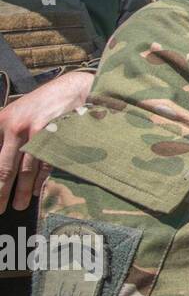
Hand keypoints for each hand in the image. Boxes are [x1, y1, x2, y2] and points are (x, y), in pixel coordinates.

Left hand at [0, 70, 92, 214]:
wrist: (75, 89)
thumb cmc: (44, 103)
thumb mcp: (17, 112)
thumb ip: (5, 134)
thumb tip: (2, 162)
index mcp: (2, 121)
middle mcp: (15, 128)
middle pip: (3, 167)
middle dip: (0, 191)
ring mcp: (36, 134)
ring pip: (25, 170)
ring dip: (22, 191)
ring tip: (19, 206)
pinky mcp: (56, 139)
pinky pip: (46, 165)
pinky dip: (41, 180)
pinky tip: (37, 192)